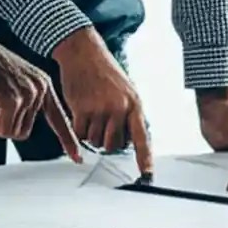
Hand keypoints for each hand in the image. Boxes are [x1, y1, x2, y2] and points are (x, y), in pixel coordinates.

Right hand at [0, 18, 80, 162]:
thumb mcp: (18, 80)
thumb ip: (26, 98)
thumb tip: (20, 125)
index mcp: (43, 85)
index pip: (60, 118)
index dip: (68, 140)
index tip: (76, 157)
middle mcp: (40, 90)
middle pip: (26, 131)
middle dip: (6, 127)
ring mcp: (27, 96)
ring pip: (13, 132)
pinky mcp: (12, 101)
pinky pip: (2, 130)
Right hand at [51, 27, 152, 173]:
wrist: (84, 53)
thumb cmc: (105, 72)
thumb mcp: (127, 90)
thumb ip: (130, 114)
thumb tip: (129, 141)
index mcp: (134, 104)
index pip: (142, 137)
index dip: (145, 158)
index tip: (148, 175)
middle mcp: (119, 108)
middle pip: (114, 145)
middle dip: (107, 140)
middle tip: (103, 124)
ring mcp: (100, 109)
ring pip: (95, 141)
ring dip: (92, 133)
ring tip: (92, 112)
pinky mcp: (81, 109)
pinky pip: (80, 134)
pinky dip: (79, 128)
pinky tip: (81, 111)